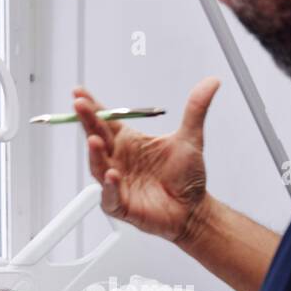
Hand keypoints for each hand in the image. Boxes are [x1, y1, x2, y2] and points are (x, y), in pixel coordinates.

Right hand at [73, 78, 219, 244]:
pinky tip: (112, 175)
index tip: (80, 92)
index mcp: (129, 142)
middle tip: (80, 105)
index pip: (106, 120)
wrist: (193, 208)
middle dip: (87, 121)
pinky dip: (109, 187)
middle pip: (97, 137)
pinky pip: (110, 197)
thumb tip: (211, 82)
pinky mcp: (121, 205)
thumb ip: (195, 109)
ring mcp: (117, 183)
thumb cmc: (186, 177)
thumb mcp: (191, 138)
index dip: (93, 107)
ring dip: (94, 153)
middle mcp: (118, 160)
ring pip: (99, 166)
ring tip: (94, 140)